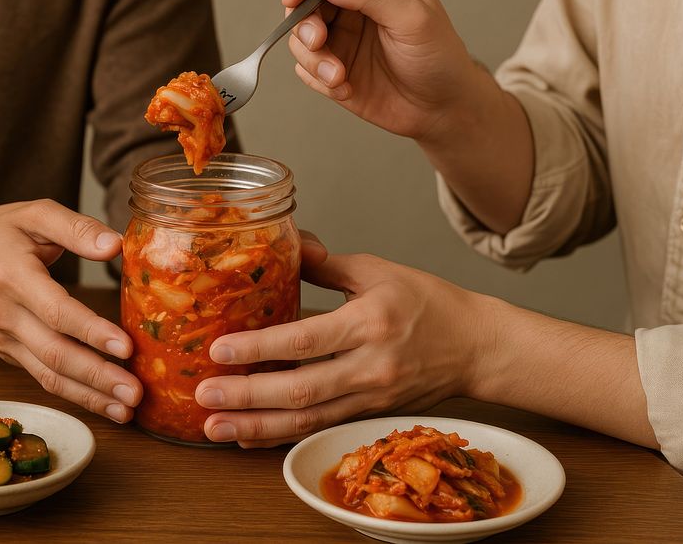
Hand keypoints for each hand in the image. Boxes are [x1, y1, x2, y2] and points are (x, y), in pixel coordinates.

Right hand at [0, 200, 141, 422]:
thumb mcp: (33, 214)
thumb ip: (76, 227)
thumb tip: (115, 246)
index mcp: (12, 275)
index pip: (55, 310)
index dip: (90, 331)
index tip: (125, 346)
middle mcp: (6, 315)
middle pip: (54, 354)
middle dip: (97, 377)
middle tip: (135, 393)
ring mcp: (6, 340)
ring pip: (49, 376)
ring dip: (90, 397)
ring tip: (128, 410)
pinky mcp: (10, 354)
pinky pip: (44, 379)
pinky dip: (76, 395)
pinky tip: (106, 404)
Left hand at [195, 251, 488, 446]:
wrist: (478, 346)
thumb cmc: (430, 303)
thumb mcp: (378, 270)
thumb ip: (326, 264)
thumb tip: (284, 244)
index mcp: (370, 322)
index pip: (305, 340)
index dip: (258, 349)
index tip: (219, 349)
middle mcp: (370, 367)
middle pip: (301, 390)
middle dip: (247, 397)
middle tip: (204, 395)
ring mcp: (371, 397)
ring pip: (307, 420)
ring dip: (256, 427)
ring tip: (214, 428)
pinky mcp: (370, 415)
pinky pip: (320, 429)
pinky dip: (281, 436)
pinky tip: (248, 437)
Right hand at [283, 0, 490, 142]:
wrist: (440, 108)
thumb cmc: (438, 57)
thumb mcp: (411, 19)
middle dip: (304, 21)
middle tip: (318, 42)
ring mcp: (340, 32)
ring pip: (300, 33)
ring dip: (313, 57)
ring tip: (338, 76)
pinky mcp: (331, 63)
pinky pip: (305, 66)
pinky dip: (318, 79)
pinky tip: (346, 88)